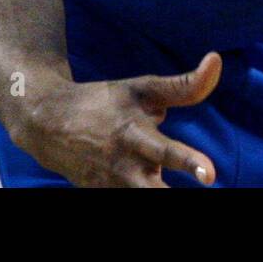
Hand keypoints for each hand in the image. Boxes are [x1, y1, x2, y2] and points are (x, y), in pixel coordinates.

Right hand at [12, 53, 221, 186]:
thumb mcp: (142, 89)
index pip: (166, 153)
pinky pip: (124, 201)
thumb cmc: (103, 101)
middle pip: (150, 193)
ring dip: (158, 198)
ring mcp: (110, 186)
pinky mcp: (100, 195)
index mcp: (134, 135)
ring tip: (178, 198)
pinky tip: (152, 188)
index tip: (211, 175)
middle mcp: (123, 167)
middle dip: (169, 199)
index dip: (189, 163)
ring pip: (139, 200)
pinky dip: (140, 196)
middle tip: (205, 194)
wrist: (46, 123)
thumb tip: (216, 60)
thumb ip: (183, 85)